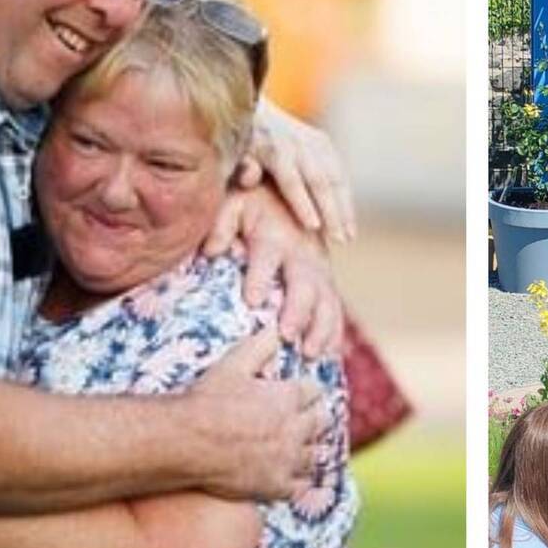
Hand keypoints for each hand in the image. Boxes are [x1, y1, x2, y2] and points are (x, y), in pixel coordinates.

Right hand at [184, 328, 329, 501]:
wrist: (186, 442)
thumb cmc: (207, 400)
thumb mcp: (233, 364)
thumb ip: (260, 345)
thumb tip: (278, 329)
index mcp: (289, 398)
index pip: (314, 391)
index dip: (306, 391)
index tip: (300, 393)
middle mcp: (296, 429)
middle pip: (320, 422)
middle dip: (313, 418)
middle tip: (304, 420)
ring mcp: (288, 460)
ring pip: (314, 455)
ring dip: (308, 450)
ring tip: (299, 449)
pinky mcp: (276, 485)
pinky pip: (300, 486)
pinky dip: (298, 481)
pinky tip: (291, 478)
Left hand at [203, 185, 343, 355]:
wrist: (295, 192)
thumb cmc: (255, 203)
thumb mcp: (234, 203)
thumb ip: (221, 224)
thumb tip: (211, 251)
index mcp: (275, 235)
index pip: (267, 257)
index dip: (260, 277)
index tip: (251, 300)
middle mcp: (302, 254)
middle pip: (304, 284)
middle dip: (297, 311)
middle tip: (286, 335)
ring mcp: (319, 269)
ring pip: (326, 300)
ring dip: (320, 328)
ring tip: (309, 353)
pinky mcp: (327, 282)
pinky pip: (335, 308)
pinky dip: (334, 332)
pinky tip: (328, 354)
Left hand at [234, 102, 356, 244]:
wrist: (249, 110)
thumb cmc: (235, 145)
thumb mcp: (229, 156)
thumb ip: (239, 169)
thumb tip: (252, 178)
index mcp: (272, 148)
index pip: (292, 180)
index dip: (303, 204)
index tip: (313, 227)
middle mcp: (296, 143)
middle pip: (320, 180)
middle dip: (331, 212)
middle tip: (339, 240)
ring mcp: (312, 140)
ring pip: (335, 177)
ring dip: (344, 208)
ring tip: (349, 235)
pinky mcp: (323, 142)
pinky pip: (339, 172)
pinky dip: (345, 197)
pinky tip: (348, 219)